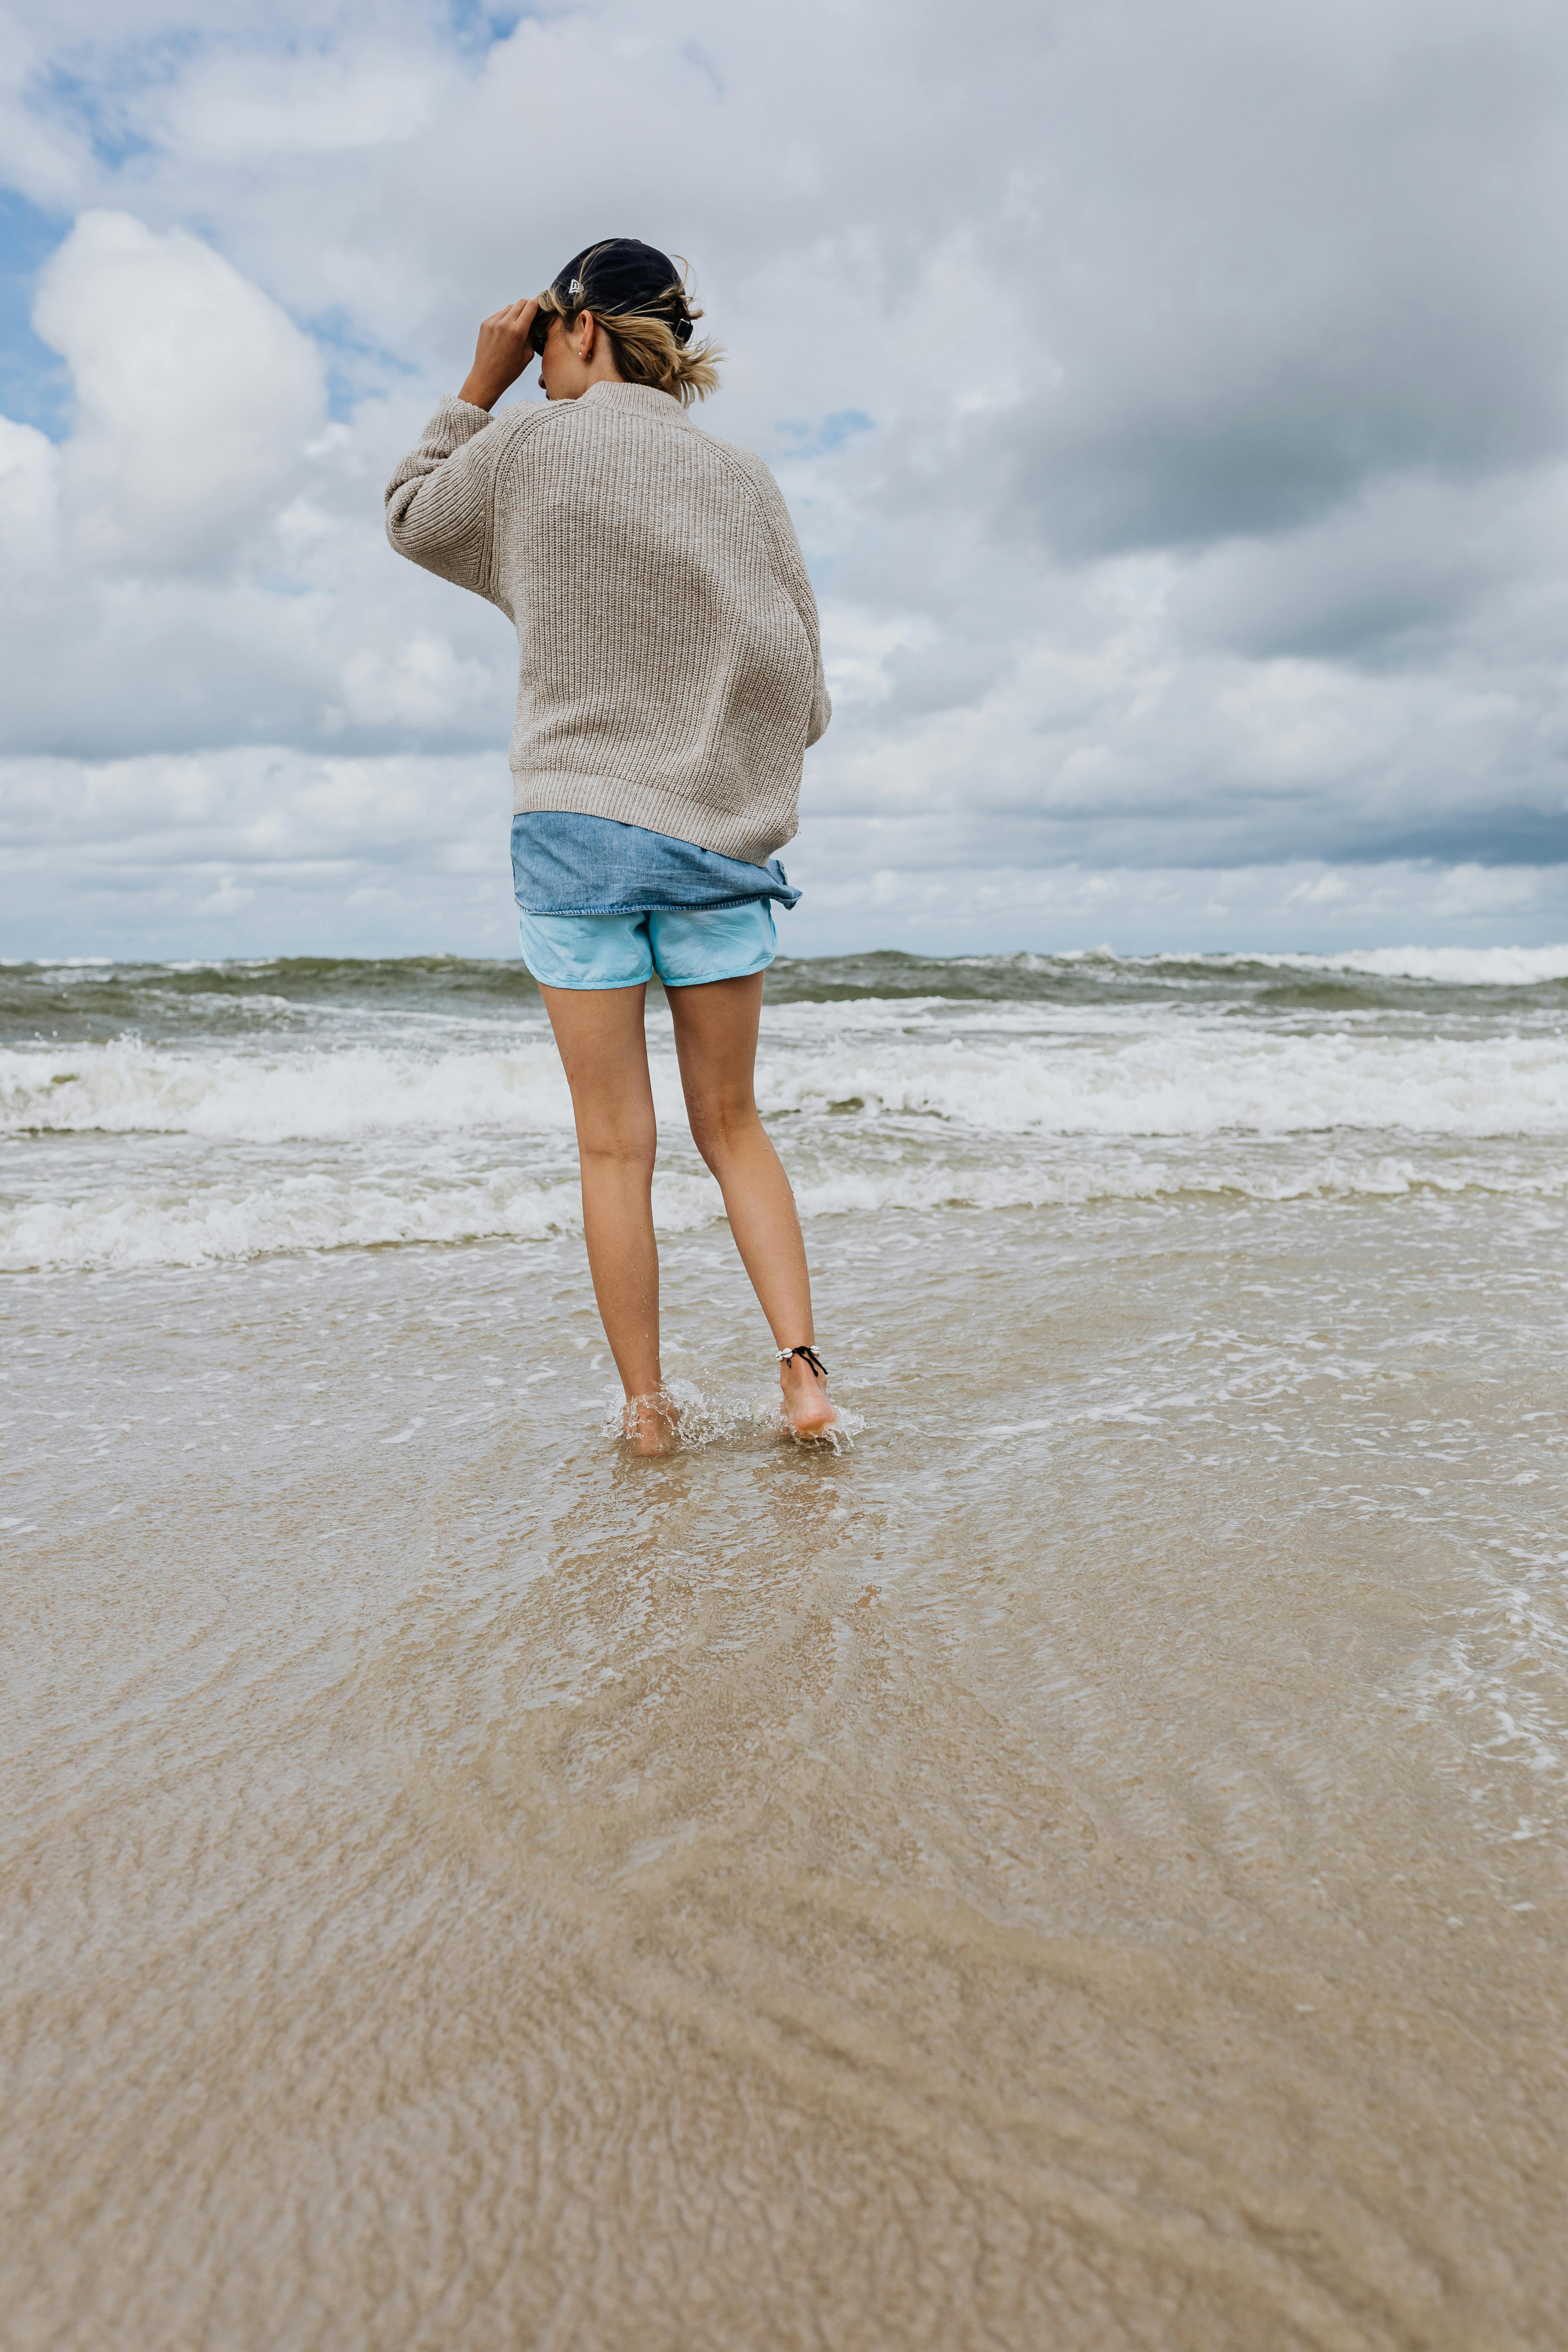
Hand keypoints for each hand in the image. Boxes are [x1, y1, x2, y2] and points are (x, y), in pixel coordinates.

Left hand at [458, 297, 539, 411]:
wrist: (486, 377)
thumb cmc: (508, 371)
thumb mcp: (527, 355)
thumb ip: (531, 336)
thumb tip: (532, 323)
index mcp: (517, 331)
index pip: (531, 306)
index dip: (538, 303)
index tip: (541, 303)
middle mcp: (504, 323)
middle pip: (520, 303)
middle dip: (528, 304)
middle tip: (533, 310)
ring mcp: (493, 322)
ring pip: (509, 307)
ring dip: (516, 311)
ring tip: (519, 322)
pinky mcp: (485, 324)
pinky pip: (499, 314)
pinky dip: (506, 317)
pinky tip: (508, 328)